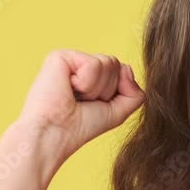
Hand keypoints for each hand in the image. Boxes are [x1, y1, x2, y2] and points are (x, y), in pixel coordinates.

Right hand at [18, 50, 144, 159]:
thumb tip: (128, 68)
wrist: (55, 133)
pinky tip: (68, 88)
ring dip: (96, 88)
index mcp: (91, 76)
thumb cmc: (80, 127)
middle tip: (83, 102)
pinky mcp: (60, 56)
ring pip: (109, 63)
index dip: (115, 92)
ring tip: (75, 96)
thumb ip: (134, 93)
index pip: (121, 70)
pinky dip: (86, 83)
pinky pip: (93, 64)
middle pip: (116, 65)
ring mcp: (71, 59)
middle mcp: (80, 64)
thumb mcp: (117, 112)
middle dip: (106, 89)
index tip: (94, 105)